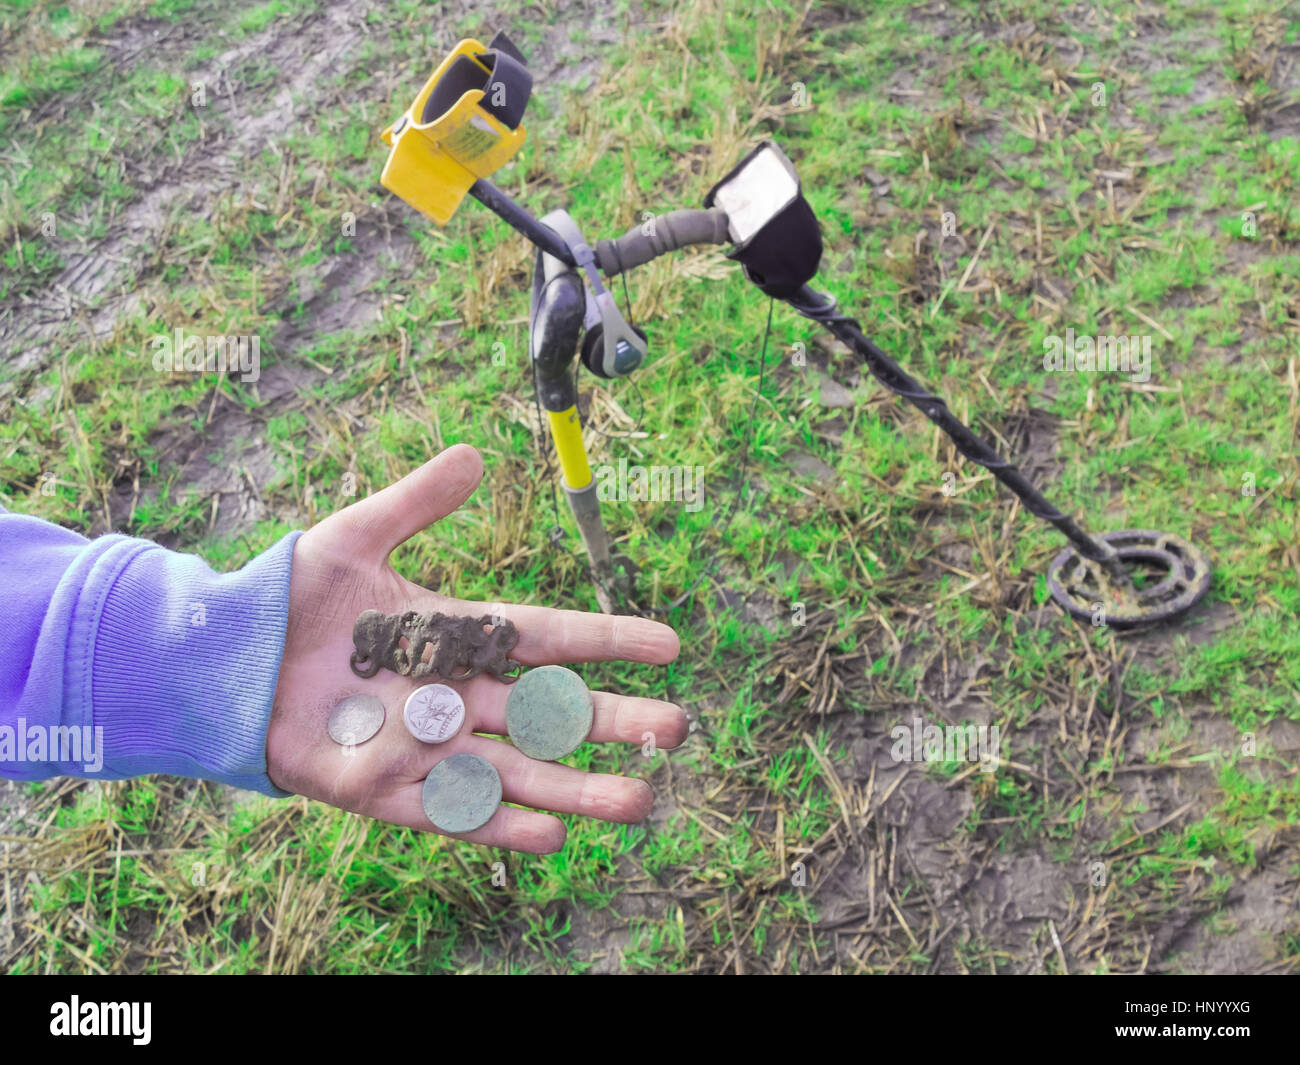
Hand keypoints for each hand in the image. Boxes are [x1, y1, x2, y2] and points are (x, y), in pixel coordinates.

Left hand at [266, 444, 685, 852]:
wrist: (221, 656)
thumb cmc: (288, 596)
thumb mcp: (355, 537)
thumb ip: (417, 502)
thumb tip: (476, 455)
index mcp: (457, 634)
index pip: (549, 639)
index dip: (608, 642)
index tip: (669, 645)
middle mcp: (455, 694)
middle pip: (549, 714)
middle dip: (612, 722)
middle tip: (677, 730)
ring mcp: (424, 745)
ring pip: (516, 772)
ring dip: (576, 788)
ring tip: (639, 800)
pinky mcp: (382, 789)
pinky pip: (451, 812)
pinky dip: (498, 826)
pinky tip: (551, 837)